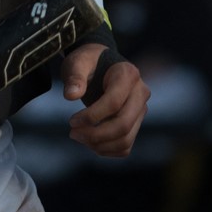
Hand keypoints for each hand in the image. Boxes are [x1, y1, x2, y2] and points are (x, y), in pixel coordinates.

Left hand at [62, 43, 148, 157]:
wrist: (101, 64)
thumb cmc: (88, 62)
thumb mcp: (78, 62)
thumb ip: (74, 76)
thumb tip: (71, 95)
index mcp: (128, 74)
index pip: (114, 103)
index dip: (92, 116)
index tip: (71, 121)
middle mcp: (140, 93)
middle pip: (123, 124)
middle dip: (95, 135)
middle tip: (72, 133)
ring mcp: (140, 109)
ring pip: (125, 139)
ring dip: (99, 145)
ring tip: (78, 137)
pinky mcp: (136, 123)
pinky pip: (125, 146)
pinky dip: (106, 150)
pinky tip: (89, 142)